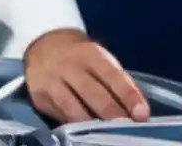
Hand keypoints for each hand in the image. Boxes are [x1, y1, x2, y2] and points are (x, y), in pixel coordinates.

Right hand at [23, 29, 148, 123]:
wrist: (45, 46)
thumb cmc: (81, 57)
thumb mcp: (99, 59)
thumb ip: (116, 81)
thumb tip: (137, 109)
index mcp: (90, 53)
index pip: (112, 76)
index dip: (128, 96)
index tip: (142, 114)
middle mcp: (69, 65)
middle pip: (93, 94)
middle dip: (113, 114)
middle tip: (128, 129)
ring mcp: (51, 81)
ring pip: (73, 108)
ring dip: (92, 125)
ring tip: (107, 136)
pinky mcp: (39, 96)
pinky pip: (59, 115)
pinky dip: (74, 125)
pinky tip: (85, 134)